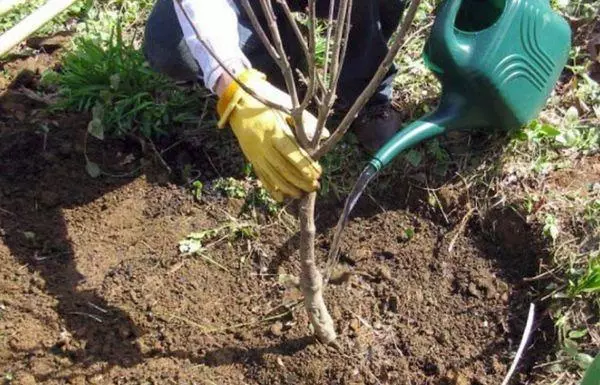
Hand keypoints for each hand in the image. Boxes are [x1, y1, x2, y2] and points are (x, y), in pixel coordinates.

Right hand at [216, 69, 323, 201]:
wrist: (236, 100)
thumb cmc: (265, 100)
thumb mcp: (285, 106)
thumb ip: (305, 121)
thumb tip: (325, 136)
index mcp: (274, 131)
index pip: (292, 154)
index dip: (305, 166)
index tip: (318, 174)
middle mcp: (264, 145)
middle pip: (284, 168)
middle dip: (301, 180)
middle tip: (315, 187)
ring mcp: (255, 153)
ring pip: (273, 175)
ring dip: (288, 187)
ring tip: (301, 194)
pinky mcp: (250, 157)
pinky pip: (261, 175)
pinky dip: (271, 188)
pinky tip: (281, 197)